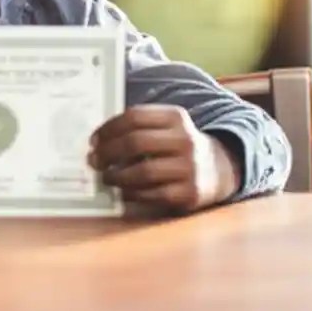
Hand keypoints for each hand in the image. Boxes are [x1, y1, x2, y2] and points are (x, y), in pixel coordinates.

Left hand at [88, 104, 241, 213]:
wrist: (217, 170)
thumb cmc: (177, 147)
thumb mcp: (166, 128)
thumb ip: (138, 128)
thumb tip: (97, 141)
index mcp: (176, 117)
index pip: (134, 116)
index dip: (108, 128)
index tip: (93, 140)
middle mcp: (185, 140)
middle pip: (135, 142)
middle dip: (107, 152)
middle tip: (94, 160)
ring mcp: (189, 168)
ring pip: (142, 172)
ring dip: (116, 176)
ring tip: (106, 177)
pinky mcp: (189, 194)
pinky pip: (152, 194)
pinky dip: (132, 193)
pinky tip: (123, 191)